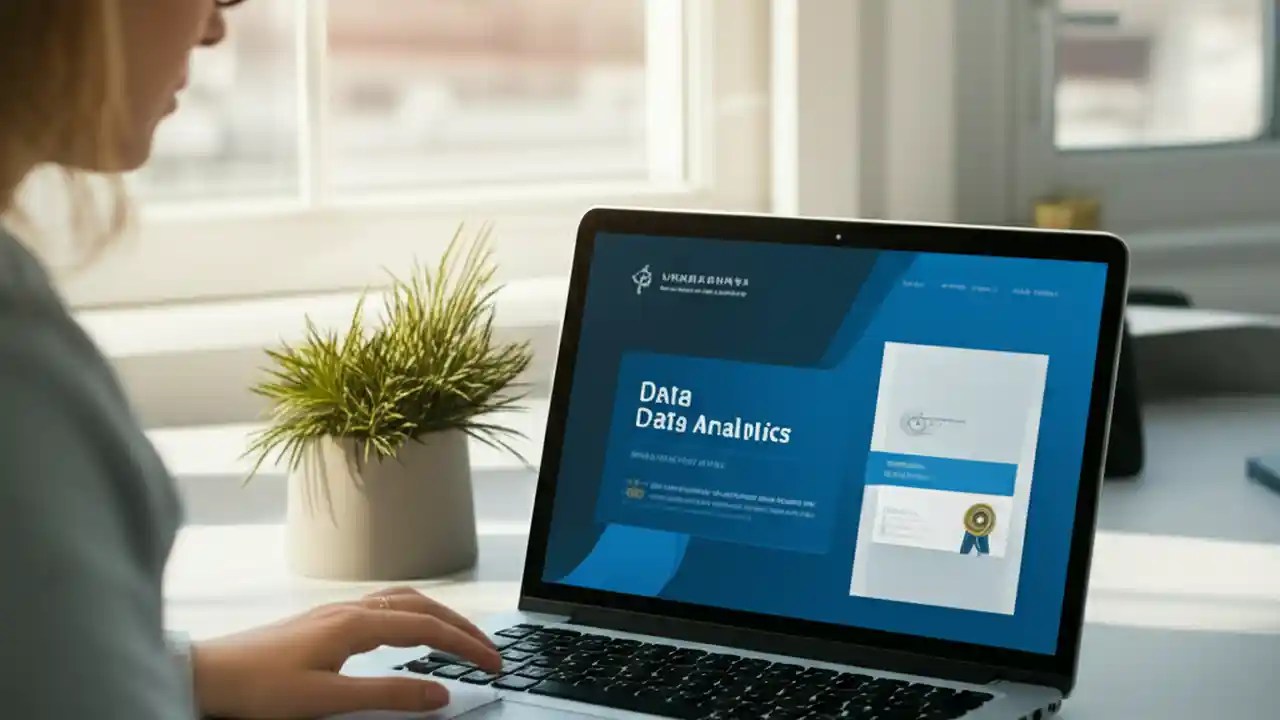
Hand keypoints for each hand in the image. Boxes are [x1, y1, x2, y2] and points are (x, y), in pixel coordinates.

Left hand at [191, 587, 500, 718]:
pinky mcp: (324, 621)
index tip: (495, 665)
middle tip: (491, 651)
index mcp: (357, 625)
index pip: (430, 630)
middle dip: (463, 627)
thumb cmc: (258, 689)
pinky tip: (409, 628)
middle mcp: (351, 610)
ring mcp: (336, 612)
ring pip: (404, 601)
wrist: (206, 674)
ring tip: (461, 636)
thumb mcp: (327, 701)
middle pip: (424, 608)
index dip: (467, 647)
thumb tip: (439, 694)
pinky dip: (413, 613)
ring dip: (440, 615)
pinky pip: (384, 605)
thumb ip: (387, 695)